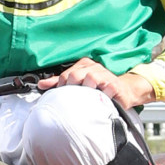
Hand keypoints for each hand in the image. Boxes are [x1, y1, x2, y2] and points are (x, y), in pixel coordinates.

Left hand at [36, 58, 156, 108]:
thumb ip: (59, 82)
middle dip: (72, 87)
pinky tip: (100, 100)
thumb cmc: (99, 88)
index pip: (66, 73)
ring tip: (87, 98)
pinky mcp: (114, 85)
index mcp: (84, 65)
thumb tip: (41, 85)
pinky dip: (101, 95)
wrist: (123, 91)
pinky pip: (105, 88)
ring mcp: (105, 75)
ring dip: (87, 90)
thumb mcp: (79, 83)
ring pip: (90, 78)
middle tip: (74, 97)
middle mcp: (94, 67)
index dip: (62, 85)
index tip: (63, 94)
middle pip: (76, 74)